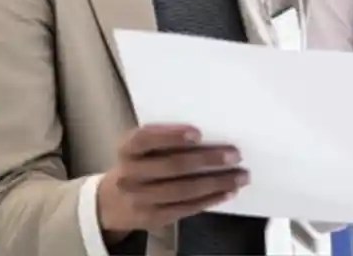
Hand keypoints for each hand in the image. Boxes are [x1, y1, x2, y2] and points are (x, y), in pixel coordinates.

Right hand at [96, 124, 246, 241]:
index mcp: (127, 149)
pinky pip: (185, 208)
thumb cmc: (139, 165)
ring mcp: (140, 199)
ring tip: (240, 176)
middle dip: (207, 159)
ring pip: (183, 190)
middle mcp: (129, 174)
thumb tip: (212, 135)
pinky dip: (209, 199)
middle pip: (172, 165)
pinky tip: (227, 192)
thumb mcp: (140, 149)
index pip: (146, 138)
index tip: (198, 133)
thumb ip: (165, 140)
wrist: (111, 203)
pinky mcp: (153, 218)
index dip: (171, 135)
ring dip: (216, 182)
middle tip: (234, 154)